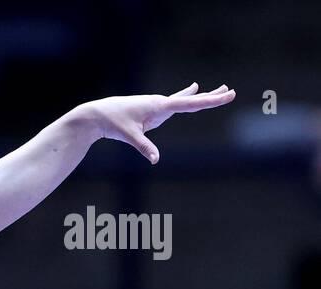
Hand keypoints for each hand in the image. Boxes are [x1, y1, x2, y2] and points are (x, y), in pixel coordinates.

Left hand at [85, 83, 235, 164]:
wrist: (97, 114)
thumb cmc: (112, 122)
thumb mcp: (128, 135)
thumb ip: (144, 147)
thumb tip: (156, 160)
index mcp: (159, 105)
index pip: (190, 103)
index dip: (210, 100)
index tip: (227, 94)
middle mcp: (161, 102)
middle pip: (191, 99)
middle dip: (211, 96)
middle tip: (230, 91)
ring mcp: (157, 105)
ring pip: (185, 99)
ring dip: (203, 95)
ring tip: (219, 89)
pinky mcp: (153, 109)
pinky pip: (174, 102)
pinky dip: (186, 96)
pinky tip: (194, 89)